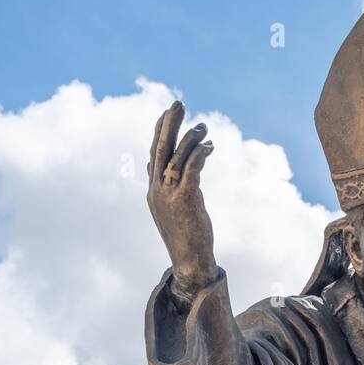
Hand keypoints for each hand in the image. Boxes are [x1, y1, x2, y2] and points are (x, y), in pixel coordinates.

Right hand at [147, 100, 217, 296]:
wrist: (188, 261)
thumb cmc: (185, 236)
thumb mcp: (171, 209)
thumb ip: (167, 187)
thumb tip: (162, 168)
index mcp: (154, 190)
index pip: (155, 154)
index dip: (160, 131)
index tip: (168, 113)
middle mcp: (158, 190)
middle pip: (161, 149)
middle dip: (169, 124)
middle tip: (179, 103)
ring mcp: (169, 195)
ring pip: (177, 157)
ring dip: (191, 138)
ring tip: (204, 127)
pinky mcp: (184, 200)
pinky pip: (191, 170)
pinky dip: (199, 154)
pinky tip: (209, 146)